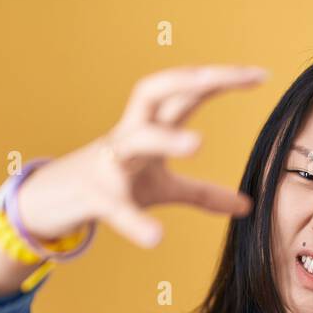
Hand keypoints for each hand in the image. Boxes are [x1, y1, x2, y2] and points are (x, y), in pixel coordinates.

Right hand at [15, 64, 268, 248]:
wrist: (53, 202)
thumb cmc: (114, 184)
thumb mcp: (163, 188)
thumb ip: (202, 193)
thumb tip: (246, 205)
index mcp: (149, 127)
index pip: (185, 92)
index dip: (221, 80)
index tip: (259, 75)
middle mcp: (129, 135)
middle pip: (155, 91)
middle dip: (189, 80)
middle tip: (224, 77)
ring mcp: (110, 163)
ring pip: (134, 140)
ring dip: (165, 138)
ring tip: (198, 142)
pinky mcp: (94, 197)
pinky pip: (115, 208)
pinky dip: (134, 222)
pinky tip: (154, 237)